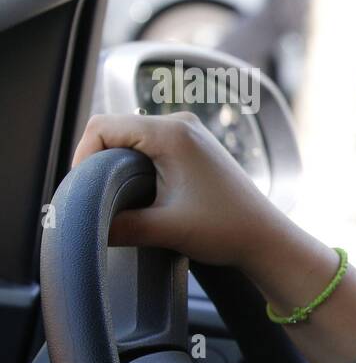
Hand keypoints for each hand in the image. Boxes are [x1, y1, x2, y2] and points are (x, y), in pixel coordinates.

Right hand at [72, 111, 355, 362]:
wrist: (267, 238)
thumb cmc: (226, 230)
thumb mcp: (164, 229)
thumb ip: (118, 225)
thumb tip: (84, 226)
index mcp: (172, 133)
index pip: (102, 127)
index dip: (82, 157)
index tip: (81, 192)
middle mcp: (181, 124)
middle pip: (115, 130)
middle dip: (97, 162)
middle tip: (93, 199)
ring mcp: (190, 134)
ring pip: (131, 139)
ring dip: (117, 166)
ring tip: (115, 199)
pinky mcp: (195, 149)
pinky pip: (149, 148)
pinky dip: (135, 167)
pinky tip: (136, 195)